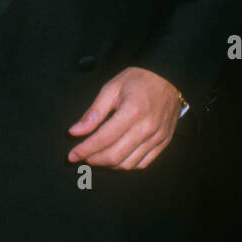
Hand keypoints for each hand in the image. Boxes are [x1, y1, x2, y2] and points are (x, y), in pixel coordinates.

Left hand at [67, 66, 182, 170]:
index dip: (84, 150)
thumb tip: (75, 132)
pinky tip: (116, 157)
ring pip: (128, 164)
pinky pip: (143, 163)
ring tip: (97, 156)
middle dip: (94, 160)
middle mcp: (146, 128)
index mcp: (132, 111)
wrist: (170, 76)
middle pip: (115, 156)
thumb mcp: (111, 88)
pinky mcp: (164, 142)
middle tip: (83, 156)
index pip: (103, 139)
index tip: (71, 155)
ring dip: (109, 165)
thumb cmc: (138, 79)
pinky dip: (126, 165)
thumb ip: (93, 112)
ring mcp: (157, 137)